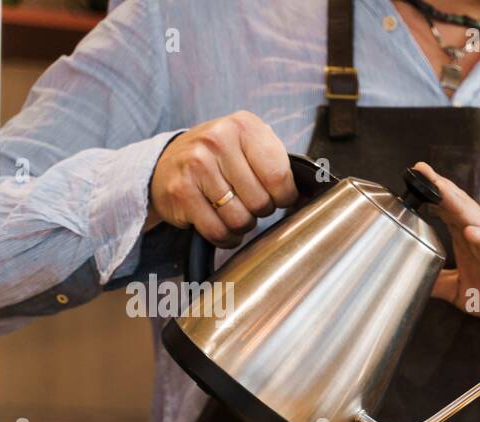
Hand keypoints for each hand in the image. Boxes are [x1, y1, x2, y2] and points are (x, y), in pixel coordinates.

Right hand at [148, 111, 297, 247]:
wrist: (169, 161)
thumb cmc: (221, 159)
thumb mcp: (251, 148)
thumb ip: (280, 167)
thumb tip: (310, 197)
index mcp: (245, 126)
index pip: (280, 177)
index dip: (284, 197)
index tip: (276, 196)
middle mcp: (218, 140)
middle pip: (261, 202)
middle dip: (260, 211)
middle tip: (246, 200)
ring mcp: (197, 164)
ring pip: (240, 220)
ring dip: (241, 225)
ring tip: (231, 209)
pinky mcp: (181, 190)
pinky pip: (217, 231)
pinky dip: (224, 236)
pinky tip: (219, 222)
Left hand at [414, 162, 479, 333]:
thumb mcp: (462, 292)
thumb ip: (440, 284)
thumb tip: (413, 281)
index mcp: (469, 239)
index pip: (447, 210)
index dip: (429, 193)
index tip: (411, 177)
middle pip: (459, 206)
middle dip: (440, 187)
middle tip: (420, 169)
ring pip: (477, 218)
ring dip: (459, 204)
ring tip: (441, 189)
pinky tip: (471, 232)